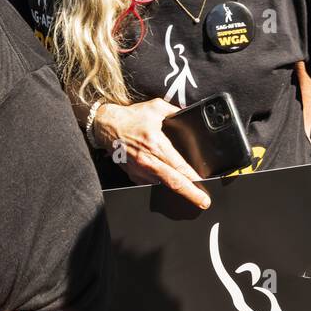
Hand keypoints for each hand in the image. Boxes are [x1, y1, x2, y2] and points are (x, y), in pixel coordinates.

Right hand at [93, 99, 209, 208]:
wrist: (106, 125)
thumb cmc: (130, 117)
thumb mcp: (156, 107)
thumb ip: (175, 111)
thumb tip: (188, 114)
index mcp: (156, 144)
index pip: (178, 167)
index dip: (193, 179)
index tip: (203, 187)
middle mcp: (148, 160)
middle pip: (172, 182)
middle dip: (191, 194)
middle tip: (203, 202)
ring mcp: (139, 170)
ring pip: (162, 183)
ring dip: (174, 186)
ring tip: (188, 188)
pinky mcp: (133, 174)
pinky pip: (150, 182)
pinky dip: (160, 182)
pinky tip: (166, 178)